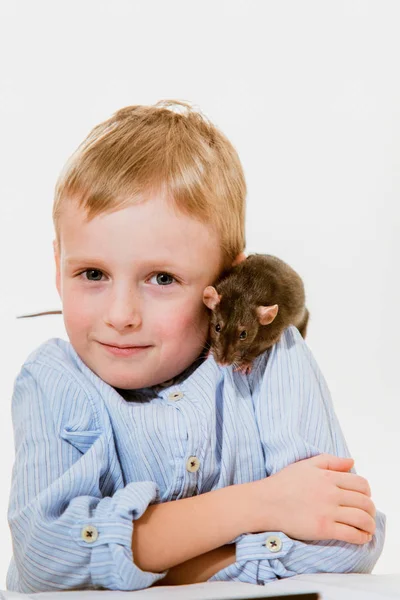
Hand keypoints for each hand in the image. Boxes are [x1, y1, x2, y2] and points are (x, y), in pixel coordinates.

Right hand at [251, 453, 375, 544]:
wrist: (265, 503)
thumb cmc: (283, 483)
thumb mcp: (305, 465)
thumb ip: (330, 461)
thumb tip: (352, 462)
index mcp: (327, 476)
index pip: (361, 484)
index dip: (367, 492)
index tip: (364, 499)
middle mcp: (330, 493)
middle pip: (364, 502)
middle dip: (371, 510)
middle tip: (368, 515)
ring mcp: (327, 512)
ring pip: (362, 519)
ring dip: (370, 525)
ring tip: (368, 529)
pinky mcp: (323, 529)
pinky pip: (351, 534)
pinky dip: (362, 538)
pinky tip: (361, 538)